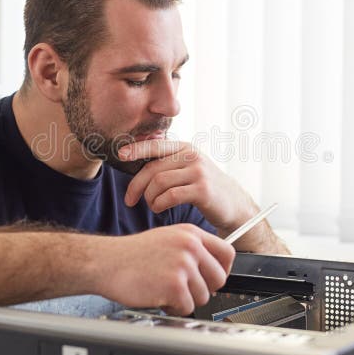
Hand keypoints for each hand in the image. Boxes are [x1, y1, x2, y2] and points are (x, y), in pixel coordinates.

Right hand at [94, 224, 234, 314]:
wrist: (105, 262)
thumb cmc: (131, 254)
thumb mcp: (167, 238)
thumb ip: (191, 249)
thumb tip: (213, 270)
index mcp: (191, 233)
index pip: (227, 253)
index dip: (223, 270)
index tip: (213, 278)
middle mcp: (190, 246)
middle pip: (219, 278)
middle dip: (204, 289)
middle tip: (185, 290)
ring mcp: (183, 264)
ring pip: (203, 296)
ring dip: (185, 300)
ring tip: (165, 291)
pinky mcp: (174, 284)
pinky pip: (187, 307)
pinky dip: (173, 308)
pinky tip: (159, 297)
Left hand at [119, 140, 257, 232]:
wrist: (233, 204)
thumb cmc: (204, 187)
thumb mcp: (189, 168)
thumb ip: (168, 163)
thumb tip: (135, 160)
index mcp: (185, 148)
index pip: (155, 146)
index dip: (136, 149)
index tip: (120, 155)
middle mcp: (192, 156)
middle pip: (153, 169)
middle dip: (136, 186)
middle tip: (130, 200)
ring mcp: (198, 172)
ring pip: (159, 183)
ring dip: (149, 198)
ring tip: (151, 205)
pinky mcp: (202, 190)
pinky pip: (169, 196)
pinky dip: (159, 205)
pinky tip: (159, 209)